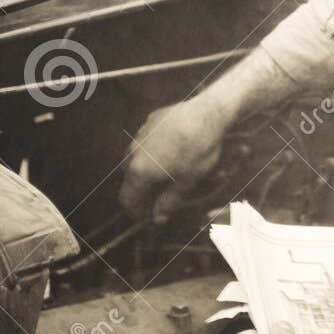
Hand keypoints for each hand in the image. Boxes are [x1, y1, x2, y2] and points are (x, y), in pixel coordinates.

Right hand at [119, 97, 225, 220]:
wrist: (206, 114)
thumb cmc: (198, 150)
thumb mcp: (187, 181)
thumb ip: (169, 201)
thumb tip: (158, 219)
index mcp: (139, 170)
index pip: (126, 198)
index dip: (134, 212)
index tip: (145, 218)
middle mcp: (133, 152)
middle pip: (128, 178)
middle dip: (138, 191)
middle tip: (154, 199)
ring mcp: (140, 134)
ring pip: (134, 157)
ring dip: (143, 170)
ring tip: (162, 176)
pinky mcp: (150, 121)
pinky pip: (145, 141)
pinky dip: (151, 151)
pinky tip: (169, 152)